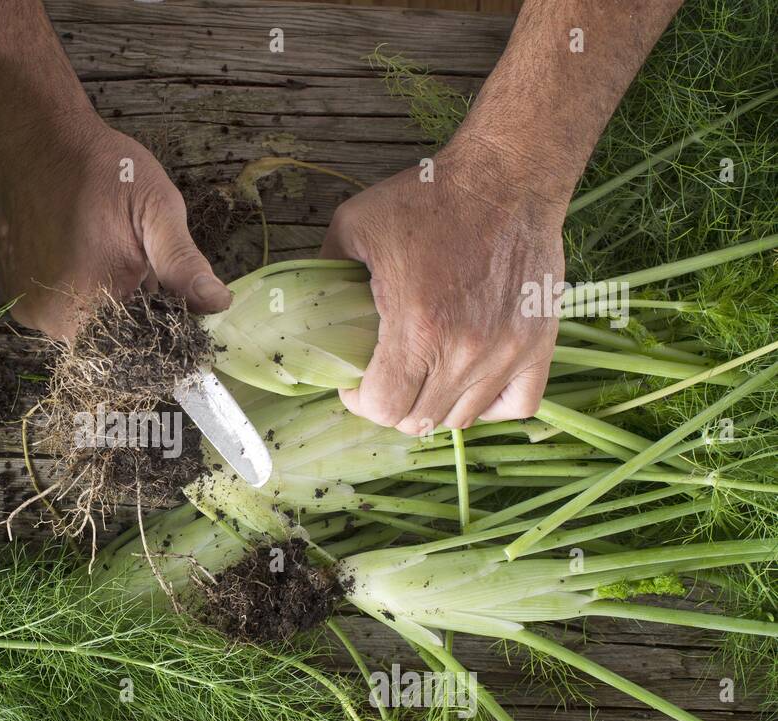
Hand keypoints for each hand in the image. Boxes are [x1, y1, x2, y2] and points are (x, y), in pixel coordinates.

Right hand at [0, 115, 230, 339]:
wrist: (35, 138)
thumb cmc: (101, 169)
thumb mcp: (156, 211)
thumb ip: (184, 264)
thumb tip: (218, 303)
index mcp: (93, 308)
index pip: (137, 344)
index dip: (157, 320)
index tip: (158, 282)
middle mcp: (53, 323)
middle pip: (108, 336)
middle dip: (127, 305)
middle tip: (129, 256)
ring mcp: (29, 310)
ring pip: (82, 323)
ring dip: (100, 296)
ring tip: (101, 249)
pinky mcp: (15, 295)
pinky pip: (55, 308)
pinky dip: (73, 288)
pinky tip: (77, 250)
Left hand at [320, 140, 566, 432]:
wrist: (507, 175)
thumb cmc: (430, 197)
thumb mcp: (355, 225)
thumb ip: (324, 271)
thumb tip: (305, 307)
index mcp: (418, 326)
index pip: (384, 408)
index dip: (360, 400)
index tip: (356, 380)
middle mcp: (466, 349)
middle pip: (418, 420)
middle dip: (392, 404)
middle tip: (385, 377)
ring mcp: (507, 351)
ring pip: (462, 418)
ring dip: (435, 405)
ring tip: (423, 376)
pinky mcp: (539, 343)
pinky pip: (516, 405)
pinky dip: (489, 404)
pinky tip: (469, 381)